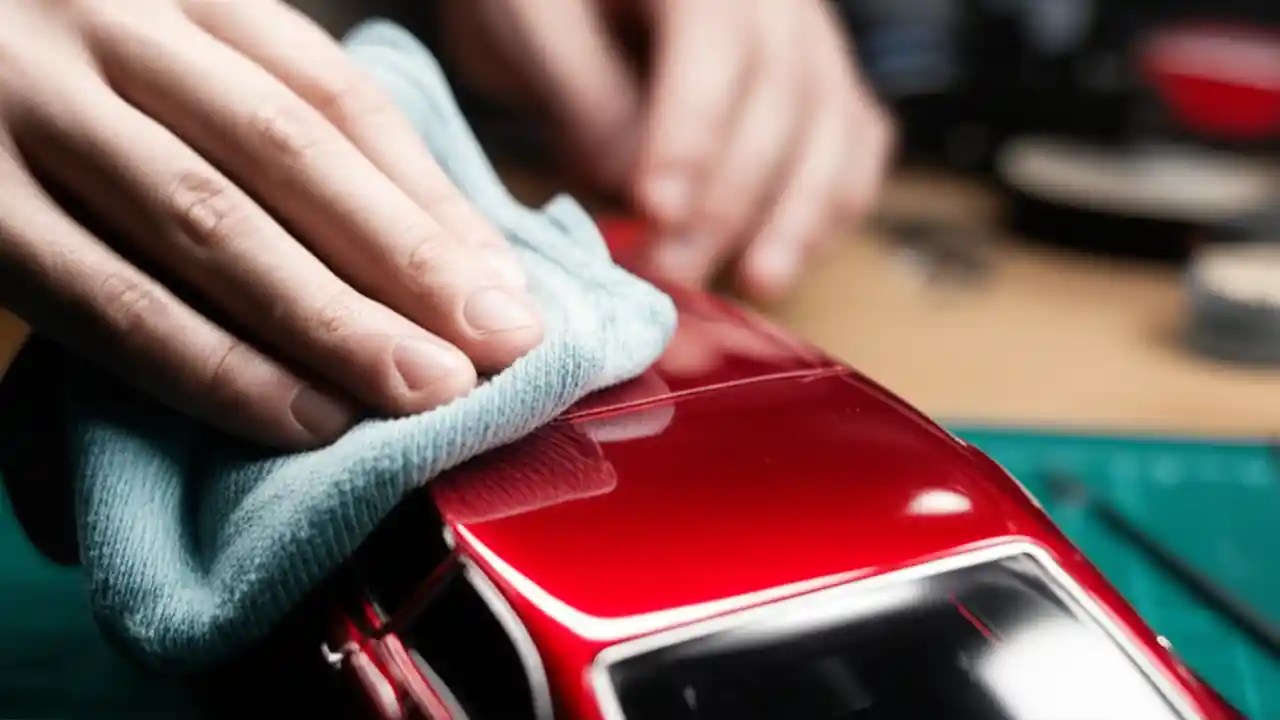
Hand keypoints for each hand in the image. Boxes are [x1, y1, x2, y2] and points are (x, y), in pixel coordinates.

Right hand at [0, 0, 542, 449]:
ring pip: (206, 225)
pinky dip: (209, 365)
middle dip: (404, 261)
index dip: (427, 198)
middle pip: (287, 153)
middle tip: (500, 348)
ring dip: (327, 323)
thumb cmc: (57, 68)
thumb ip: (263, 121)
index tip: (503, 288)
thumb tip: (436, 244)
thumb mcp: (160, 54)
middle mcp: (102, 29)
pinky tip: (298, 413)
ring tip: (424, 393)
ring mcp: (23, 112)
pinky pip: (103, 301)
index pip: (331, 97)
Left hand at [438, 0, 894, 300]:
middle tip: (674, 270)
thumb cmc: (539, 0)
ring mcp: (808, 35)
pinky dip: (834, 203)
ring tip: (758, 281)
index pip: (715, 42)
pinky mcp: (819, 79)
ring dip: (800, 215)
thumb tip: (648, 195)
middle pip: (781, 96)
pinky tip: (788, 253)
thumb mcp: (532, 28)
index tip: (658, 209)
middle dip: (730, 198)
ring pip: (834, 125)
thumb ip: (586, 101)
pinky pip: (854, 140)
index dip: (694, 132)